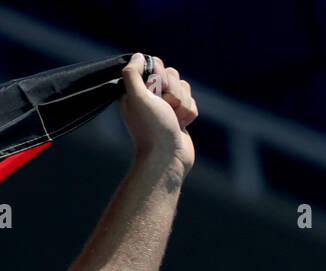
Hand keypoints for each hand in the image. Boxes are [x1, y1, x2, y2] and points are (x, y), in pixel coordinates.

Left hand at [120, 54, 197, 177]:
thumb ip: (133, 74)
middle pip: (173, 74)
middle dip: (173, 91)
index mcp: (135, 92)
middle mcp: (149, 98)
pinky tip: (180, 126)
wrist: (167, 157)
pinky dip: (189, 114)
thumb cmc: (151, 128)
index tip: (155, 90)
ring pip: (185, 88)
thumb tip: (137, 56)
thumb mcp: (137, 98)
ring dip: (182, 104)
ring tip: (172, 120)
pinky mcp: (179, 116)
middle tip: (164, 108)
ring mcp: (165, 107)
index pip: (154, 65)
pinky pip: (192, 103)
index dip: (159, 75)